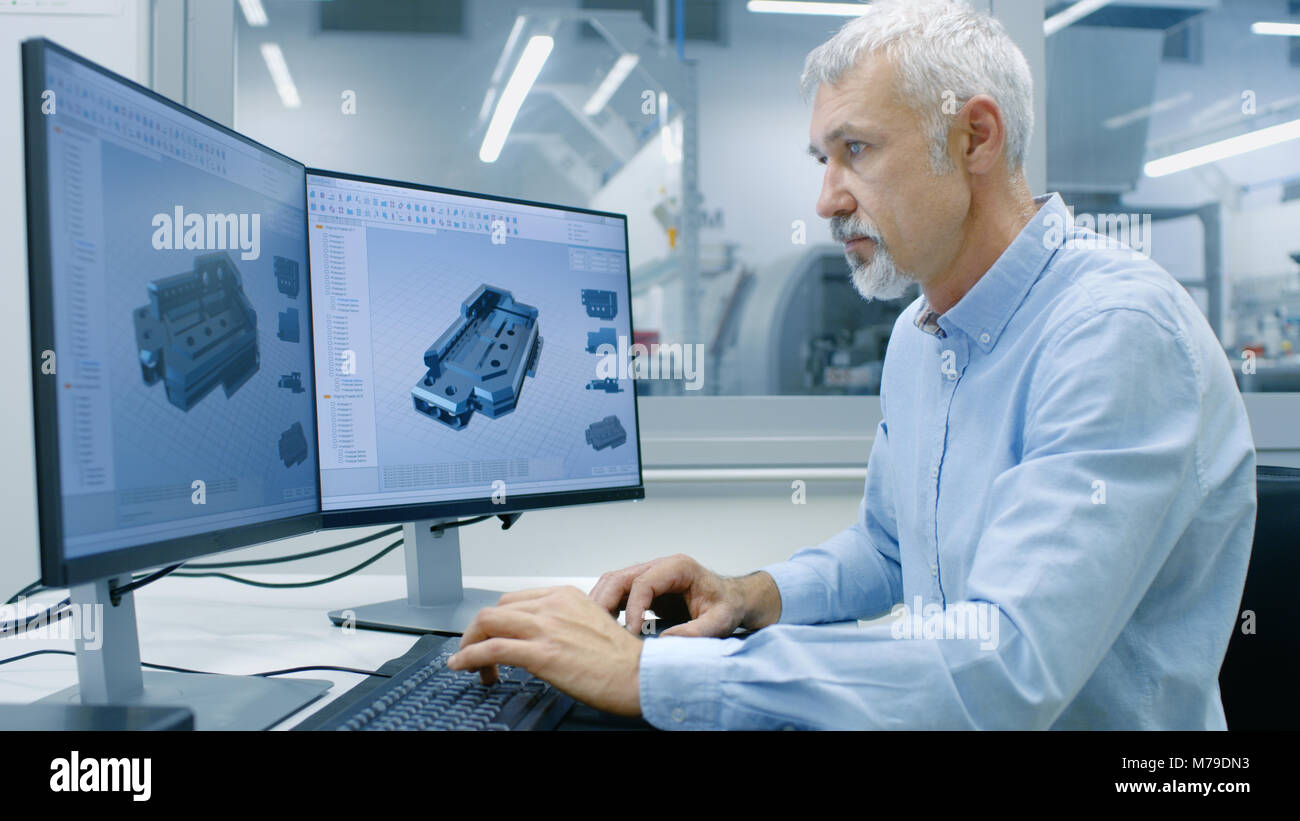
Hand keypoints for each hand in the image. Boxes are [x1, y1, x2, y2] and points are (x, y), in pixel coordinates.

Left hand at [447, 586, 642, 716]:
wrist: (640, 675)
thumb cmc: (622, 659)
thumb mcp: (590, 624)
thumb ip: (562, 623)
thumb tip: (539, 637)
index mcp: (565, 596)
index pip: (513, 600)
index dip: (495, 621)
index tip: (491, 636)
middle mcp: (553, 606)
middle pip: (495, 609)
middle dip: (478, 632)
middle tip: (476, 653)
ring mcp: (546, 628)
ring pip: (487, 623)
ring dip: (470, 645)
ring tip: (469, 664)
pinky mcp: (542, 654)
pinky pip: (492, 649)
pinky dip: (470, 657)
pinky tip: (464, 666)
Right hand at [588, 554, 779, 637]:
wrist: (732, 600)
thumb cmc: (727, 606)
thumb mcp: (719, 621)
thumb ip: (696, 631)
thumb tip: (665, 643)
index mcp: (678, 567)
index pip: (643, 582)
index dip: (634, 608)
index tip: (632, 632)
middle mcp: (659, 567)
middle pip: (619, 577)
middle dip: (605, 602)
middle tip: (600, 629)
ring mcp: (650, 575)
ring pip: (613, 583)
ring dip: (601, 604)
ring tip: (597, 629)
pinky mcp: (645, 588)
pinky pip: (618, 594)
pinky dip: (608, 608)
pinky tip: (606, 627)